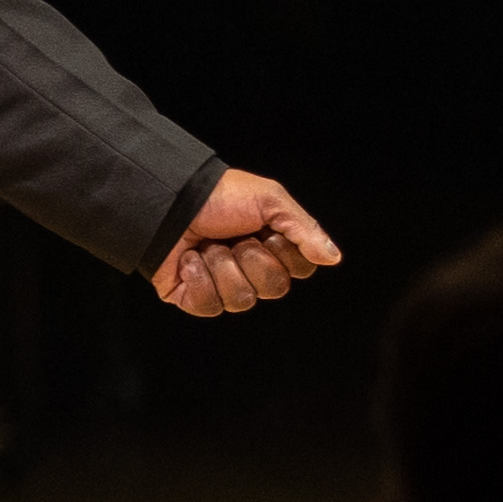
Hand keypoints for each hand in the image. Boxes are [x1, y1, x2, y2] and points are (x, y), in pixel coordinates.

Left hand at [151, 167, 341, 319]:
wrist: (169, 199)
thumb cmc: (219, 195)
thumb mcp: (269, 200)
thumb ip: (304, 229)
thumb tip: (333, 258)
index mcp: (272, 247)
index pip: (300, 269)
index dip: (284, 252)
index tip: (267, 229)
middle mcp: (251, 270)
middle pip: (274, 288)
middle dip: (251, 257)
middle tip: (233, 236)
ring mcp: (223, 287)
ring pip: (242, 300)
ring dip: (222, 265)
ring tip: (207, 245)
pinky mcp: (194, 298)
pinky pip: (210, 306)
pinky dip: (198, 278)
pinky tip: (189, 259)